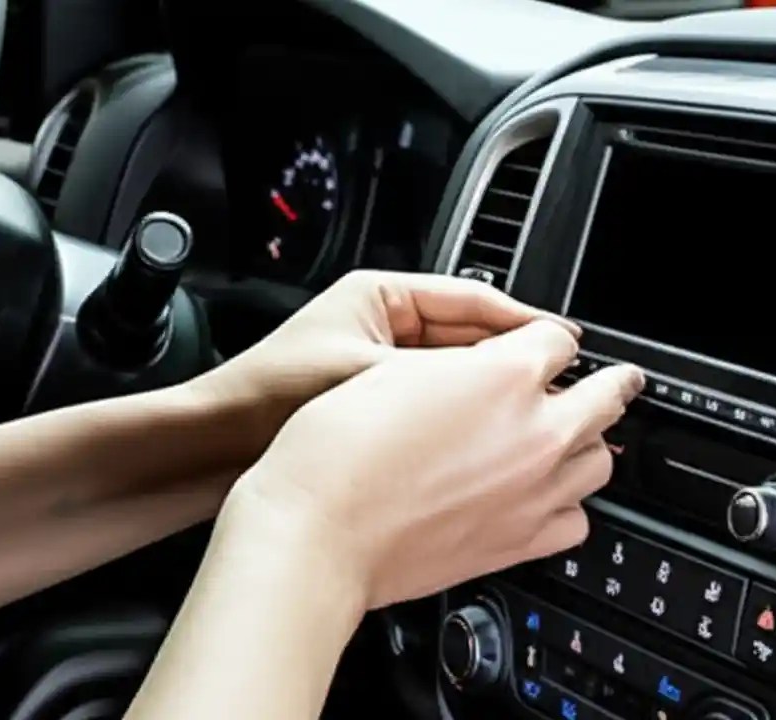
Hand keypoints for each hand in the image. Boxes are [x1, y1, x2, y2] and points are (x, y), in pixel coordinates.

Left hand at [191, 270, 575, 458]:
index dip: (523, 324)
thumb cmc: (270, 398)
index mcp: (382, 295)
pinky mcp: (373, 406)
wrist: (211, 450)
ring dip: (487, 392)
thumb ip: (445, 375)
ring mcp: (379, 365)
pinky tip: (483, 440)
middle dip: (511, 361)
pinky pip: (433, 407)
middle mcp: (383, 324)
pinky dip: (459, 420)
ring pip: (455, 375)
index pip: (473, 299)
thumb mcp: (371, 377)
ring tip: (528, 413)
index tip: (563, 345)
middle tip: (558, 382)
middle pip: (469, 337)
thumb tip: (510, 373)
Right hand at [224, 319, 643, 609]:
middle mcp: (535, 431)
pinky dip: (569, 505)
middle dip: (606, 384)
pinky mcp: (521, 541)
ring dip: (588, 444)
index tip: (553, 345)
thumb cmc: (339, 452)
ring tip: (572, 440)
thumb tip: (491, 371)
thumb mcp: (395, 370)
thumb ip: (463, 367)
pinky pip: (576, 520)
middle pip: (605, 397)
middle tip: (610, 381)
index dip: (552, 338)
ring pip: (600, 460)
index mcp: (506, 374)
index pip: (559, 340)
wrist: (320, 533)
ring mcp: (535, 491)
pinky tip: (548, 497)